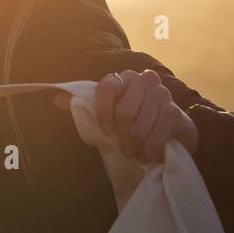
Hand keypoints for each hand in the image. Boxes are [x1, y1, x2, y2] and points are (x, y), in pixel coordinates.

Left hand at [53, 69, 198, 162]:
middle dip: (121, 136)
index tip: (106, 130)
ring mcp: (162, 95)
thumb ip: (84, 108)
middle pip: (124, 111)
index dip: (103, 112)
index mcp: (123, 78)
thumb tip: (57, 100)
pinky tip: (150, 154)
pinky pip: (159, 132)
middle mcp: (144, 80)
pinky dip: (151, 149)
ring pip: (141, 125)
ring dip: (136, 146)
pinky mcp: (176, 113)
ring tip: (136, 152)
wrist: (165, 140)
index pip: (108, 86)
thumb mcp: (105, 119)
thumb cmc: (130, 127)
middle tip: (124, 147)